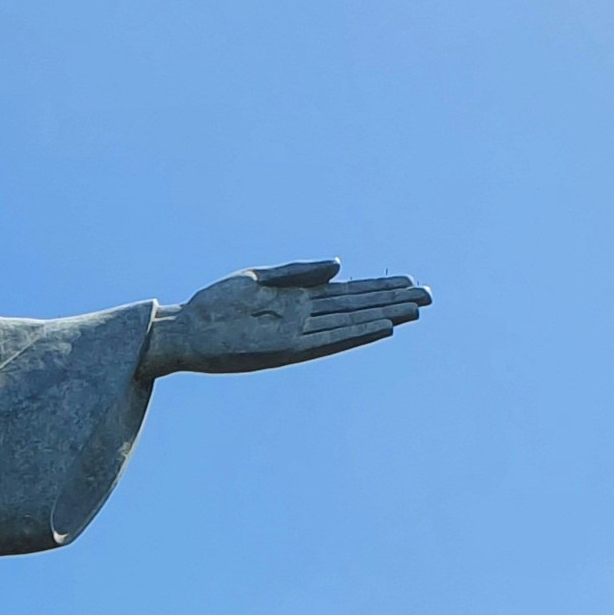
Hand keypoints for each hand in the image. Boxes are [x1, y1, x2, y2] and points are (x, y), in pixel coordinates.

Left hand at [143, 260, 429, 377]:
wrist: (183, 330)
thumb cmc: (215, 306)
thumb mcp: (258, 279)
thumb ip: (299, 272)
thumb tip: (340, 265)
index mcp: (298, 301)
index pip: (348, 294)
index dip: (379, 288)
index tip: (409, 281)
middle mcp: (304, 319)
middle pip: (357, 308)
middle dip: (392, 301)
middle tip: (429, 296)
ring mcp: (298, 335)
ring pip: (350, 324)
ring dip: (383, 317)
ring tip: (415, 310)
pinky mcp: (286, 348)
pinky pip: (329, 340)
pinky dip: (356, 332)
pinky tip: (380, 326)